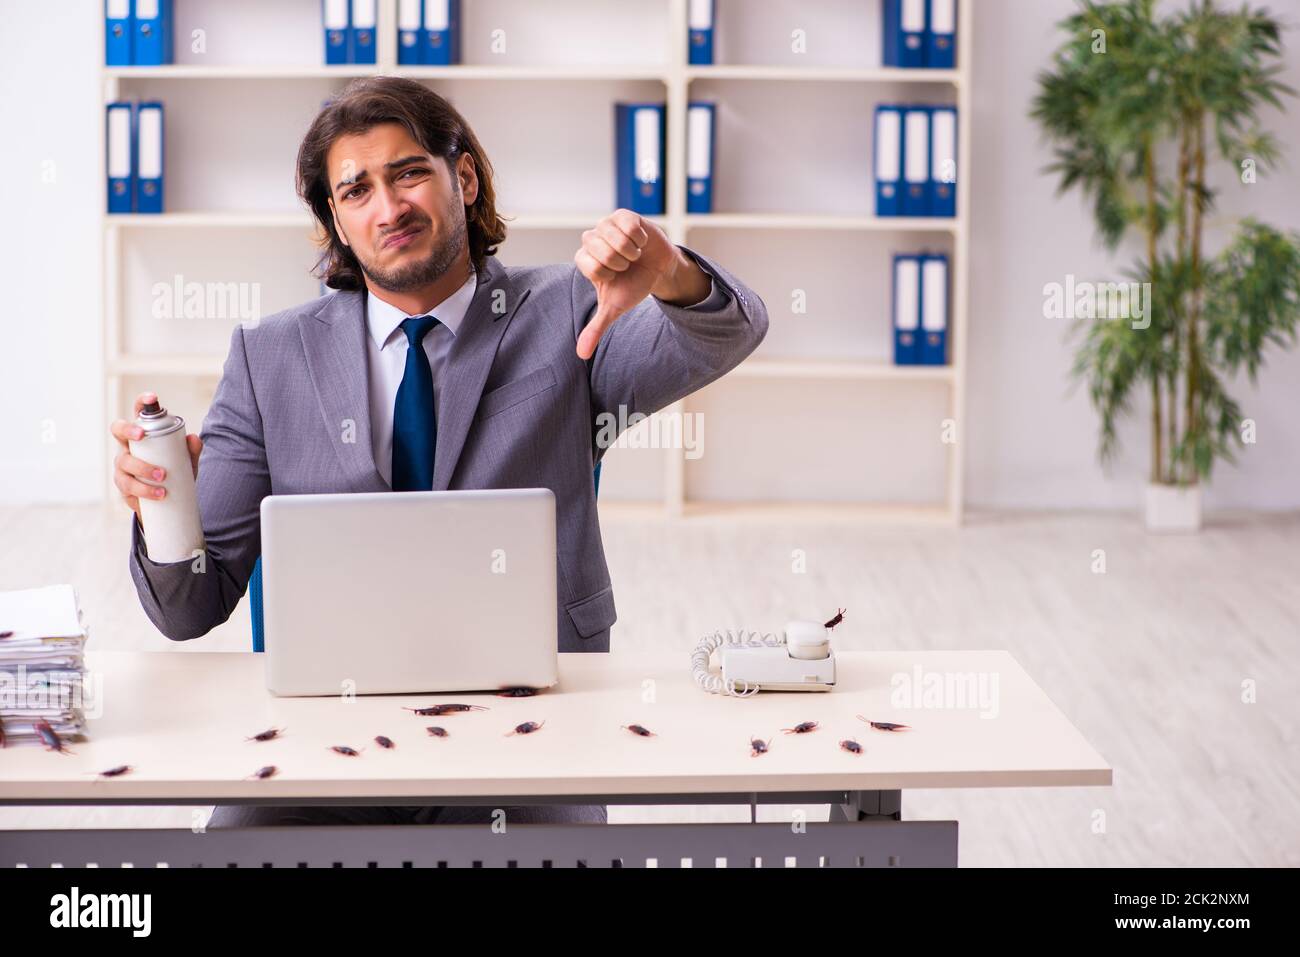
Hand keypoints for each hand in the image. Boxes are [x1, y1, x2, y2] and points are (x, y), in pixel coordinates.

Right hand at [110, 392, 202, 519]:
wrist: (168, 502)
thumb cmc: (174, 473)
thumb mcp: (186, 461)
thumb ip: (192, 450)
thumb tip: (194, 438)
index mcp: (143, 435)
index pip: (138, 413)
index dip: (142, 402)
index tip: (152, 398)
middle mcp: (128, 446)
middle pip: (117, 430)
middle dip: (128, 430)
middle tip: (143, 435)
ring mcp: (122, 465)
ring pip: (124, 461)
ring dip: (142, 468)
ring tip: (162, 478)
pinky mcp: (124, 486)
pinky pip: (128, 485)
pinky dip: (144, 490)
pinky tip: (159, 494)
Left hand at [573, 209, 697, 359]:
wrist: (658, 271)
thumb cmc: (632, 286)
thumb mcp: (614, 308)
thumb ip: (596, 328)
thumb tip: (581, 354)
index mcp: (584, 259)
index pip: (590, 265)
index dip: (609, 273)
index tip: (615, 276)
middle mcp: (591, 240)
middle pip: (604, 252)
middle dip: (622, 263)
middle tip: (627, 265)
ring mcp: (606, 225)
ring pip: (616, 238)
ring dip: (632, 251)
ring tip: (634, 254)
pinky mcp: (624, 216)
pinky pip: (629, 225)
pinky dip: (640, 238)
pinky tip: (641, 241)